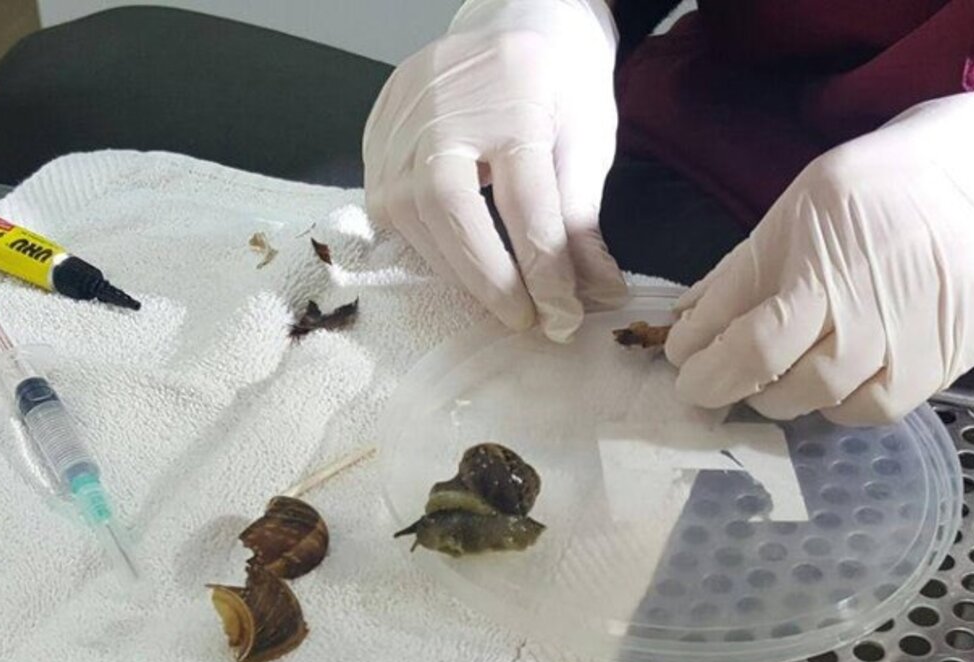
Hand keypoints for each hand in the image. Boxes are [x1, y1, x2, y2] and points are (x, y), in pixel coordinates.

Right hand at [363, 0, 627, 341]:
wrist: (514, 18)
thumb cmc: (559, 78)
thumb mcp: (587, 137)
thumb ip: (582, 217)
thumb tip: (596, 293)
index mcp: (512, 97)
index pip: (525, 203)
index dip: (545, 270)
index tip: (563, 317)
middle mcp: (443, 105)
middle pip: (451, 208)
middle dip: (488, 278)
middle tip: (524, 320)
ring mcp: (400, 116)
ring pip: (411, 213)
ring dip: (455, 269)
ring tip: (497, 298)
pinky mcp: (376, 131)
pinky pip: (388, 204)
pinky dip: (425, 244)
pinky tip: (459, 263)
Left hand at [665, 79, 973, 424]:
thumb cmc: (901, 179)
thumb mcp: (811, 198)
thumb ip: (752, 264)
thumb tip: (693, 318)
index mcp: (816, 250)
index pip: (742, 333)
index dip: (701, 360)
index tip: (683, 364)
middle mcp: (854, 300)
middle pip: (770, 371)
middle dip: (727, 384)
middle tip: (715, 382)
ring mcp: (898, 341)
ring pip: (814, 399)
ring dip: (777, 396)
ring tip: (769, 381)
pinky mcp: (936, 370)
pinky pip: (867, 411)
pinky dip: (835, 406)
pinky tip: (828, 387)